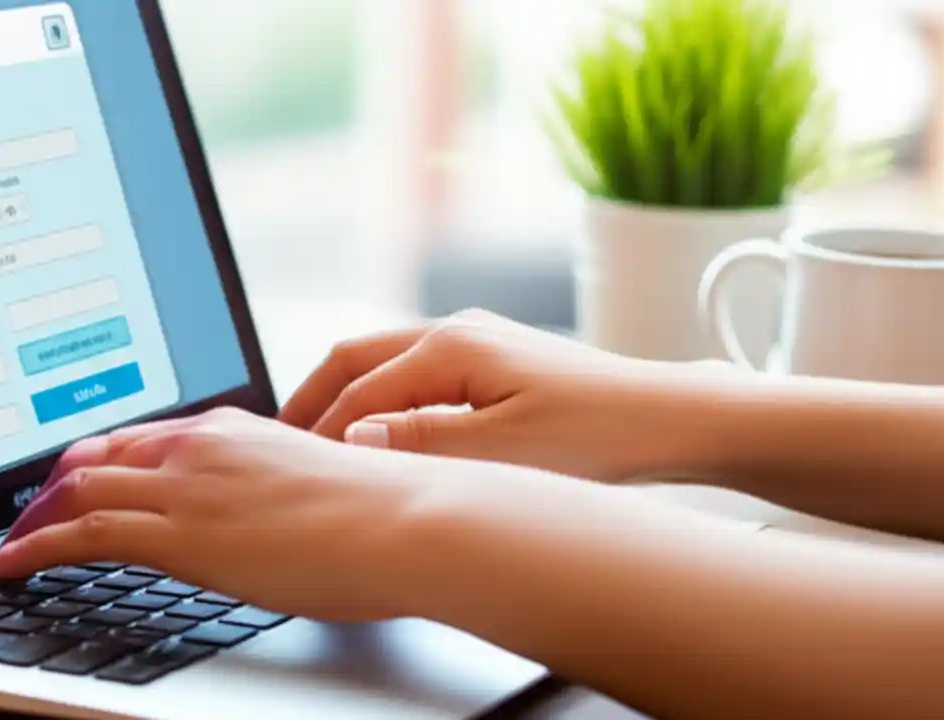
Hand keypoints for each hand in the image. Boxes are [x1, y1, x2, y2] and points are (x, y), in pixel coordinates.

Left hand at [0, 408, 515, 621]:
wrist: (408, 521)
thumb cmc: (385, 513)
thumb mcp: (319, 487)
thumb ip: (279, 492)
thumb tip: (273, 518)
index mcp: (237, 430)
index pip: (146, 437)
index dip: (102, 459)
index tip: (81, 477)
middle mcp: (200, 445)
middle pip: (100, 454)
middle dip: (56, 484)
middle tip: (31, 510)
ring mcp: (185, 484)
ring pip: (78, 488)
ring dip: (35, 517)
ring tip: (13, 545)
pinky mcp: (176, 531)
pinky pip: (80, 533)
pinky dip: (35, 547)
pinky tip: (14, 566)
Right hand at [281, 310, 747, 482]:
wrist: (665, 417)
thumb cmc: (596, 435)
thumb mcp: (505, 450)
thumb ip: (424, 442)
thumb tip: (355, 437)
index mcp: (450, 345)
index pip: (359, 391)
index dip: (320, 433)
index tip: (291, 469)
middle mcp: (455, 331)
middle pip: (355, 357)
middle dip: (312, 399)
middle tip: (278, 443)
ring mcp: (475, 340)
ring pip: (382, 360)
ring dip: (345, 397)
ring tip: (316, 440)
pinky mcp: (493, 358)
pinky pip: (413, 371)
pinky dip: (380, 398)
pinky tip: (379, 431)